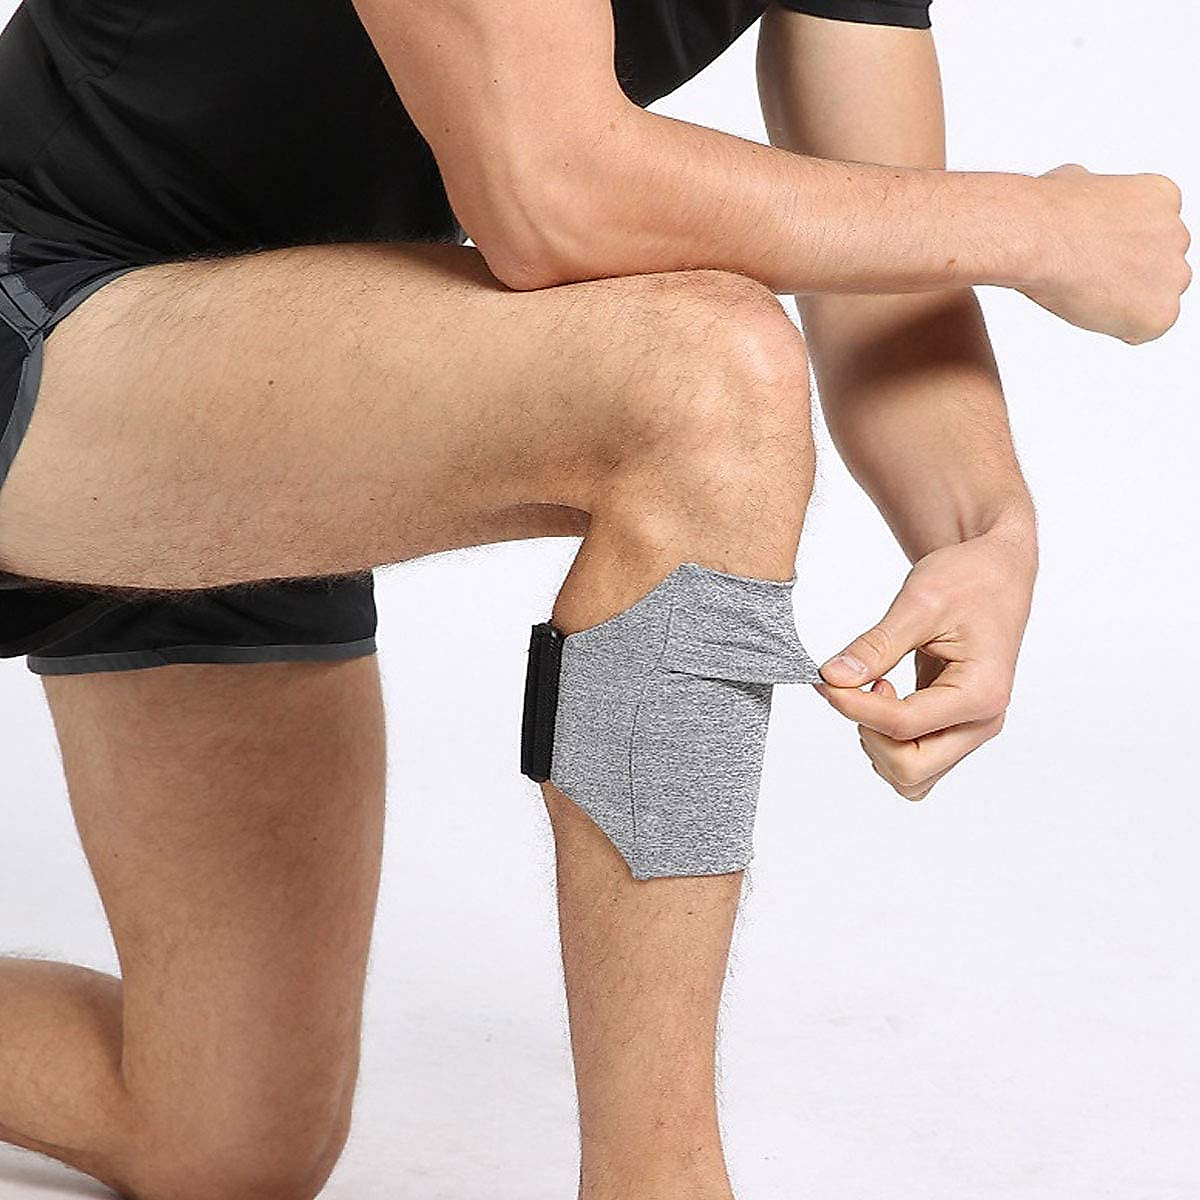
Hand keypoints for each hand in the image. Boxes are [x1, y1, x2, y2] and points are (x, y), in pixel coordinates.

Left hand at [815, 520, 1036, 800]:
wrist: (996, 573)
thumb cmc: (969, 580)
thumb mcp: (919, 602)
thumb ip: (876, 645)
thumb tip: (834, 678)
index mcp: (981, 693)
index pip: (903, 726)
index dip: (854, 707)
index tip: (825, 680)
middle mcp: (981, 722)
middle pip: (910, 769)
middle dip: (869, 735)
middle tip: (855, 689)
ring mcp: (969, 729)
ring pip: (911, 776)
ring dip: (877, 743)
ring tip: (873, 689)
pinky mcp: (954, 727)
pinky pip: (914, 761)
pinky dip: (887, 743)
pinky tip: (882, 700)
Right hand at [1020, 164, 1191, 344]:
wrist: (1036, 239)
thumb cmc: (1047, 212)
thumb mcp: (1075, 181)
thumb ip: (1093, 198)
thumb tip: (1078, 200)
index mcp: (1163, 198)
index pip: (1153, 234)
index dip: (1119, 249)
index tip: (1093, 253)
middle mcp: (1177, 234)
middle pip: (1158, 267)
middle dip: (1126, 275)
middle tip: (1086, 277)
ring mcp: (1173, 275)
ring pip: (1153, 299)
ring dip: (1123, 301)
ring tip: (1082, 292)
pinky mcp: (1160, 313)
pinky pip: (1141, 330)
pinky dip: (1115, 327)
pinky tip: (1087, 308)